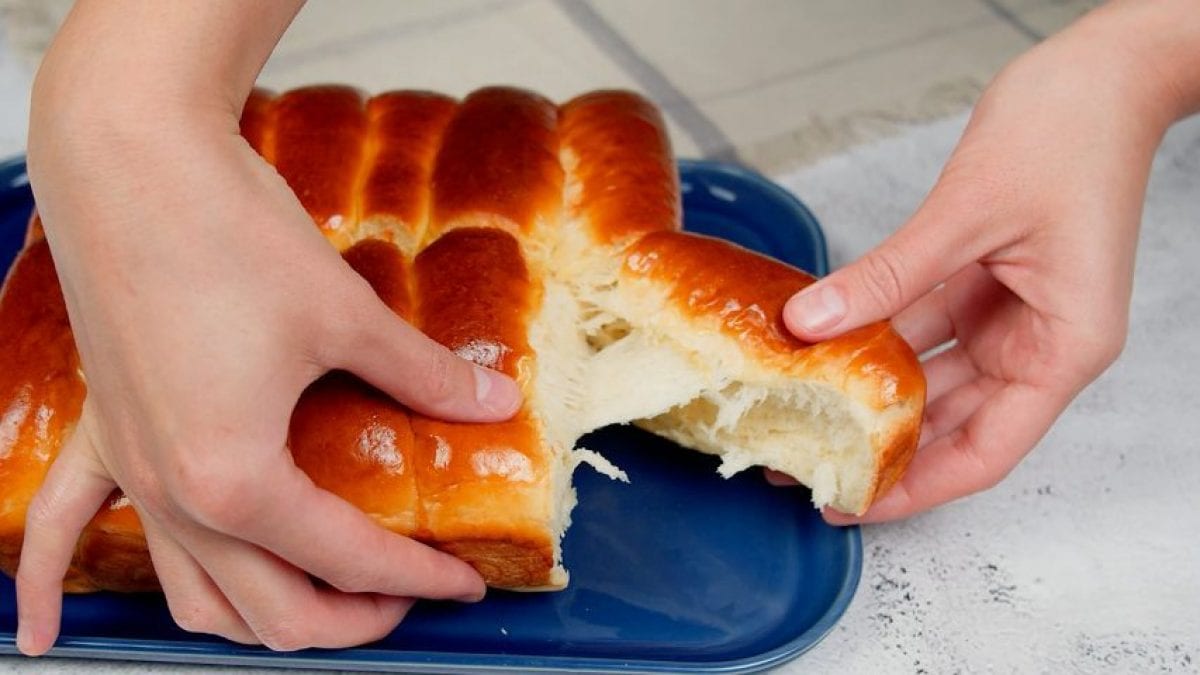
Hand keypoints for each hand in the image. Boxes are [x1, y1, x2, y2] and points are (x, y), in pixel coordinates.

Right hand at [16, 98, 522, 652]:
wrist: (131, 161)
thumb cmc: (231, 234)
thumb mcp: (346, 315)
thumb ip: (423, 375)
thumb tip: (496, 402)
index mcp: (237, 479)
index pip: (347, 560)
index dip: (418, 578)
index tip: (465, 577)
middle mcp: (174, 496)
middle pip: (269, 608)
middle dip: (351, 618)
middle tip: (410, 592)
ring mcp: (130, 470)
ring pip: (189, 596)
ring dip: (255, 618)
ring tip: (317, 605)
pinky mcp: (103, 434)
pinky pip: (63, 526)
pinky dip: (53, 586)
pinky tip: (48, 635)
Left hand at [780, 5, 1191, 523]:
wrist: (1100, 71)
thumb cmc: (1073, 132)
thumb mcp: (966, 213)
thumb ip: (887, 275)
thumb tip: (812, 323)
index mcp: (1064, 346)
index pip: (986, 449)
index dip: (918, 486)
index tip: (855, 502)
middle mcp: (1040, 342)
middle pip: (954, 424)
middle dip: (880, 448)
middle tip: (805, 464)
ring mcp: (1010, 315)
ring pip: (933, 378)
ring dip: (871, 396)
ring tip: (802, 416)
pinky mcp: (983, 284)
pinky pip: (923, 327)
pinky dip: (878, 339)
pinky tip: (827, 350)